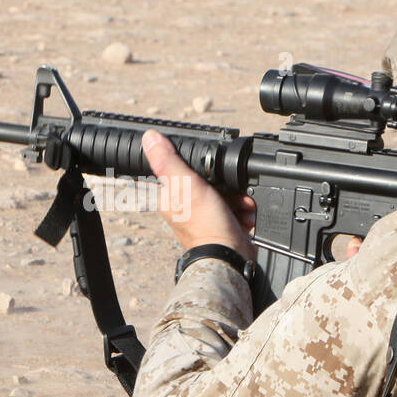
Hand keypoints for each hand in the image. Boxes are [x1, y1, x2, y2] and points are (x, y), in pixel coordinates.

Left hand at [142, 130, 255, 259]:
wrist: (230, 258)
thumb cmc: (206, 226)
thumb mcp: (186, 186)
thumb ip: (169, 161)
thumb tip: (150, 138)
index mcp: (172, 195)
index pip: (189, 168)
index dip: (206, 167)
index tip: (215, 173)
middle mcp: (187, 205)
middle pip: (213, 180)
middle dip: (229, 184)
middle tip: (232, 193)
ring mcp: (207, 215)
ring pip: (229, 192)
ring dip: (241, 197)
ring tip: (241, 206)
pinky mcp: (224, 224)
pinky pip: (239, 207)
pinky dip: (246, 210)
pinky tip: (246, 216)